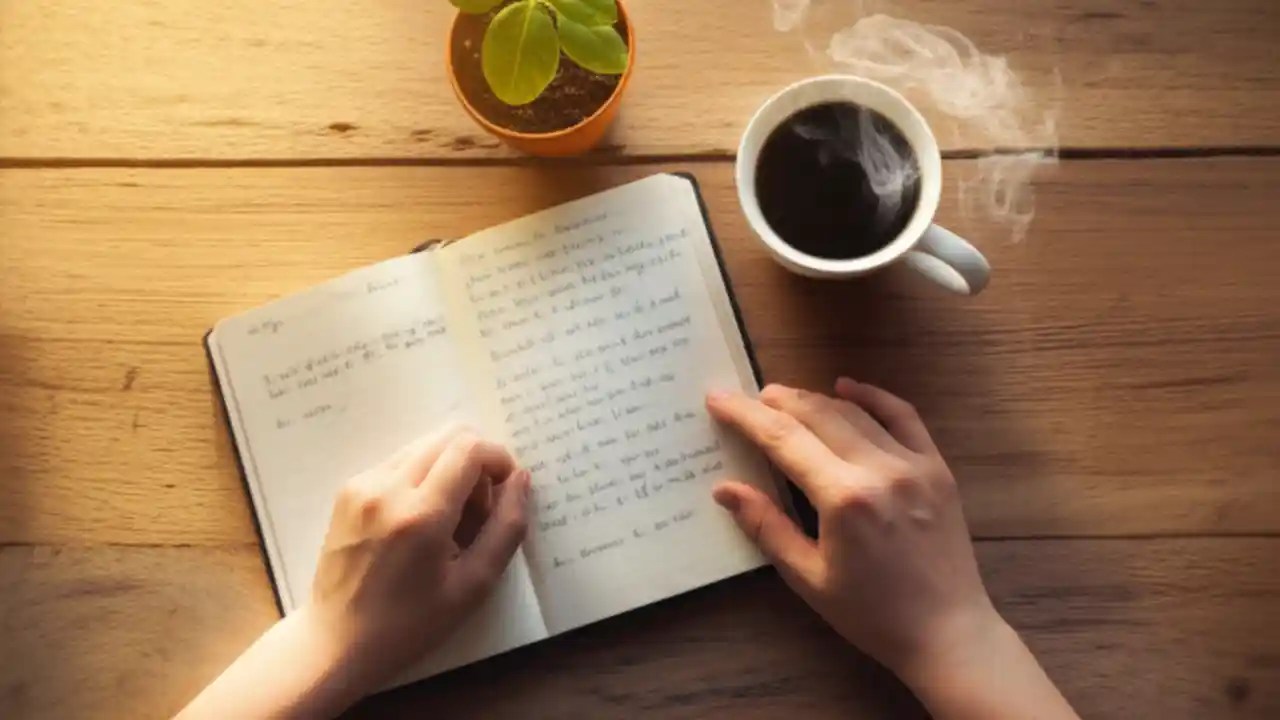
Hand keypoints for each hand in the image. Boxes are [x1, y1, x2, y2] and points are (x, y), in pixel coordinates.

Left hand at [177, 426, 531, 719]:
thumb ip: (506, 528)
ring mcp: (362, 484)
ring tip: (448, 521)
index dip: (499, 460)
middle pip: (448, 436)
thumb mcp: (473, 585)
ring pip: (424, 445)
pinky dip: (423, 478)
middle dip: (476, 463)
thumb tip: (521, 479)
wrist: (336, 641)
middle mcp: (387, 487)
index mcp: (421, 514)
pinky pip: (400, 461)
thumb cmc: (410, 624)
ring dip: (450, 469)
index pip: (470, 448)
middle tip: (477, 511)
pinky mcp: (348, 489)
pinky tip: (420, 522)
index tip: (504, 493)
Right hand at [706, 379, 1000, 683]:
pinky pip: (904, 416)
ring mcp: (914, 464)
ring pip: (856, 412)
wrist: (947, 632)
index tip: (719, 398)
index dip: (746, 416)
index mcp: (844, 498)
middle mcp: (879, 469)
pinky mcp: (938, 468)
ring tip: (784, 397)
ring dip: (815, 398)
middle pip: (817, 415)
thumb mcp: (808, 578)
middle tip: (747, 397)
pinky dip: (873, 396)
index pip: (783, 440)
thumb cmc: (872, 614)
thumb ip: (766, 526)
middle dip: (777, 401)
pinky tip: (847, 387)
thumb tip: (724, 488)